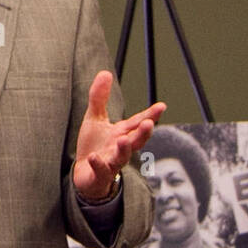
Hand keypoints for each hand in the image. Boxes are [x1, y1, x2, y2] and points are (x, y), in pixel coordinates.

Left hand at [73, 70, 165, 199]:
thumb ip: (99, 98)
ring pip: (121, 158)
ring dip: (124, 150)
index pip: (138, 123)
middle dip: (143, 133)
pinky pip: (100, 170)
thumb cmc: (94, 145)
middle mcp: (120, 148)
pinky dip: (98, 165)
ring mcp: (111, 162)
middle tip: (148, 124)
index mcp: (123, 134)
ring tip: (123, 140)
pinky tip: (95, 157)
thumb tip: (105, 72)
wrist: (85, 174)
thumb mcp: (94, 119)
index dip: (150, 115)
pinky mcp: (98, 174)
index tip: (162, 106)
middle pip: (135, 141)